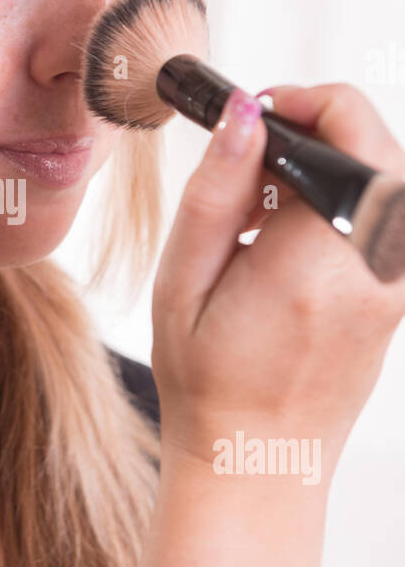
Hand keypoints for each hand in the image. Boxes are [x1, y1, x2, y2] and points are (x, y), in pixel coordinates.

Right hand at [150, 82, 404, 487]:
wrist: (256, 463)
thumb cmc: (209, 383)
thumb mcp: (182, 283)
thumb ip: (216, 191)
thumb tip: (244, 113)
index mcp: (319, 260)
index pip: (348, 128)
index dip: (299, 103)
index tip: (251, 120)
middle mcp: (376, 268)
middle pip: (376, 145)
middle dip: (315, 132)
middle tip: (250, 170)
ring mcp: (397, 285)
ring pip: (383, 180)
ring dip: (327, 173)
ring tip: (264, 218)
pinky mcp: (399, 296)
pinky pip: (383, 220)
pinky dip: (338, 208)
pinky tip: (289, 245)